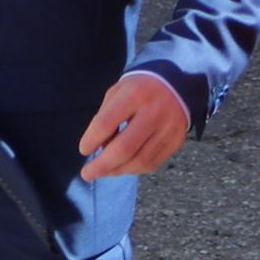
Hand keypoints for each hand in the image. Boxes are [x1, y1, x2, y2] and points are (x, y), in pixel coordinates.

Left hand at [77, 69, 193, 179]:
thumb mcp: (117, 92)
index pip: (106, 123)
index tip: (83, 150)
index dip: (91, 140)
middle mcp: (153, 112)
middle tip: (87, 174)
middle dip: (102, 165)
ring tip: (104, 171)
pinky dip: (134, 170)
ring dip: (117, 170)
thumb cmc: (138, 89)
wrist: (175, 85)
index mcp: (134, 95)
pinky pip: (152, 164)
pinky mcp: (176, 142)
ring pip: (139, 161)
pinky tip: (123, 167)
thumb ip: (105, 117)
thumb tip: (99, 148)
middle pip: (124, 148)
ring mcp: (168, 129)